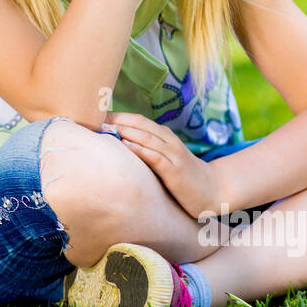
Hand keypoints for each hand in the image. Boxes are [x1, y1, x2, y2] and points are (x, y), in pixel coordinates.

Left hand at [104, 111, 222, 218]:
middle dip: (116, 120)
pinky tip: (126, 146)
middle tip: (94, 119)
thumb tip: (115, 145)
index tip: (95, 116)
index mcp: (163, 135)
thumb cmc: (182, 175)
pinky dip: (140, 150)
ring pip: (146, 137)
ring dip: (125, 131)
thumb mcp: (164, 157)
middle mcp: (167, 140)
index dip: (116, 116)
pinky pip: (155, 157)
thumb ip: (145, 150)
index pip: (137, 120)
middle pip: (139, 124)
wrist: (213, 190)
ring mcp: (172, 155)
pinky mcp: (174, 171)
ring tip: (105, 128)